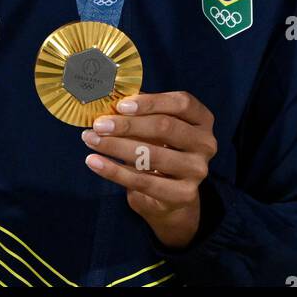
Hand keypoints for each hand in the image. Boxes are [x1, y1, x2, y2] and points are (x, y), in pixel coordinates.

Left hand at [81, 90, 217, 249]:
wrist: (173, 198)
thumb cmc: (162, 150)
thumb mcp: (157, 128)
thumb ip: (142, 112)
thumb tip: (110, 98)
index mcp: (203, 119)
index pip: (182, 103)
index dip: (151, 102)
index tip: (120, 105)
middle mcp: (206, 143)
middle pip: (165, 127)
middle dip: (127, 125)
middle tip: (99, 124)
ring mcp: (197, 170)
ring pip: (152, 155)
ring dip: (116, 146)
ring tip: (91, 140)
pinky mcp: (183, 194)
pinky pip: (142, 181)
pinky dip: (114, 171)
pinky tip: (94, 162)